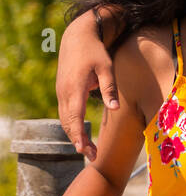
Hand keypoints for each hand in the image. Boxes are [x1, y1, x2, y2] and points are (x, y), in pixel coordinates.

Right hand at [56, 10, 115, 159]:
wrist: (77, 38)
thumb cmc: (95, 52)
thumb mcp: (106, 67)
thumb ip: (109, 89)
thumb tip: (115, 108)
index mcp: (74, 88)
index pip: (74, 117)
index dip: (78, 135)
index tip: (84, 150)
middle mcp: (64, 93)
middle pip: (67, 123)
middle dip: (78, 141)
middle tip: (92, 157)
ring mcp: (61, 92)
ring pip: (64, 120)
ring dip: (74, 135)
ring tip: (88, 150)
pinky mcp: (63, 91)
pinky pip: (65, 113)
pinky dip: (71, 126)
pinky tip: (80, 135)